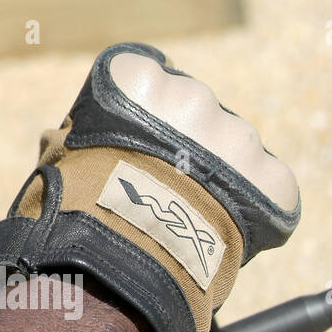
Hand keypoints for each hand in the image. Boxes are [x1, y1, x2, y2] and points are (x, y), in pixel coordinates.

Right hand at [0, 42, 299, 331]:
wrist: (117, 253)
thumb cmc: (73, 202)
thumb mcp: (59, 155)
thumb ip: (77, 135)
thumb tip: (59, 137)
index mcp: (139, 78)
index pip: (150, 80)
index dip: (143, 114)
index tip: (133, 141)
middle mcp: (194, 95)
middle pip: (197, 113)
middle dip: (185, 145)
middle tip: (161, 185)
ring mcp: (238, 136)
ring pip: (234, 150)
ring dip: (219, 176)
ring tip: (186, 216)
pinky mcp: (271, 180)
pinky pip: (269, 190)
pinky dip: (253, 210)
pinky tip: (219, 229)